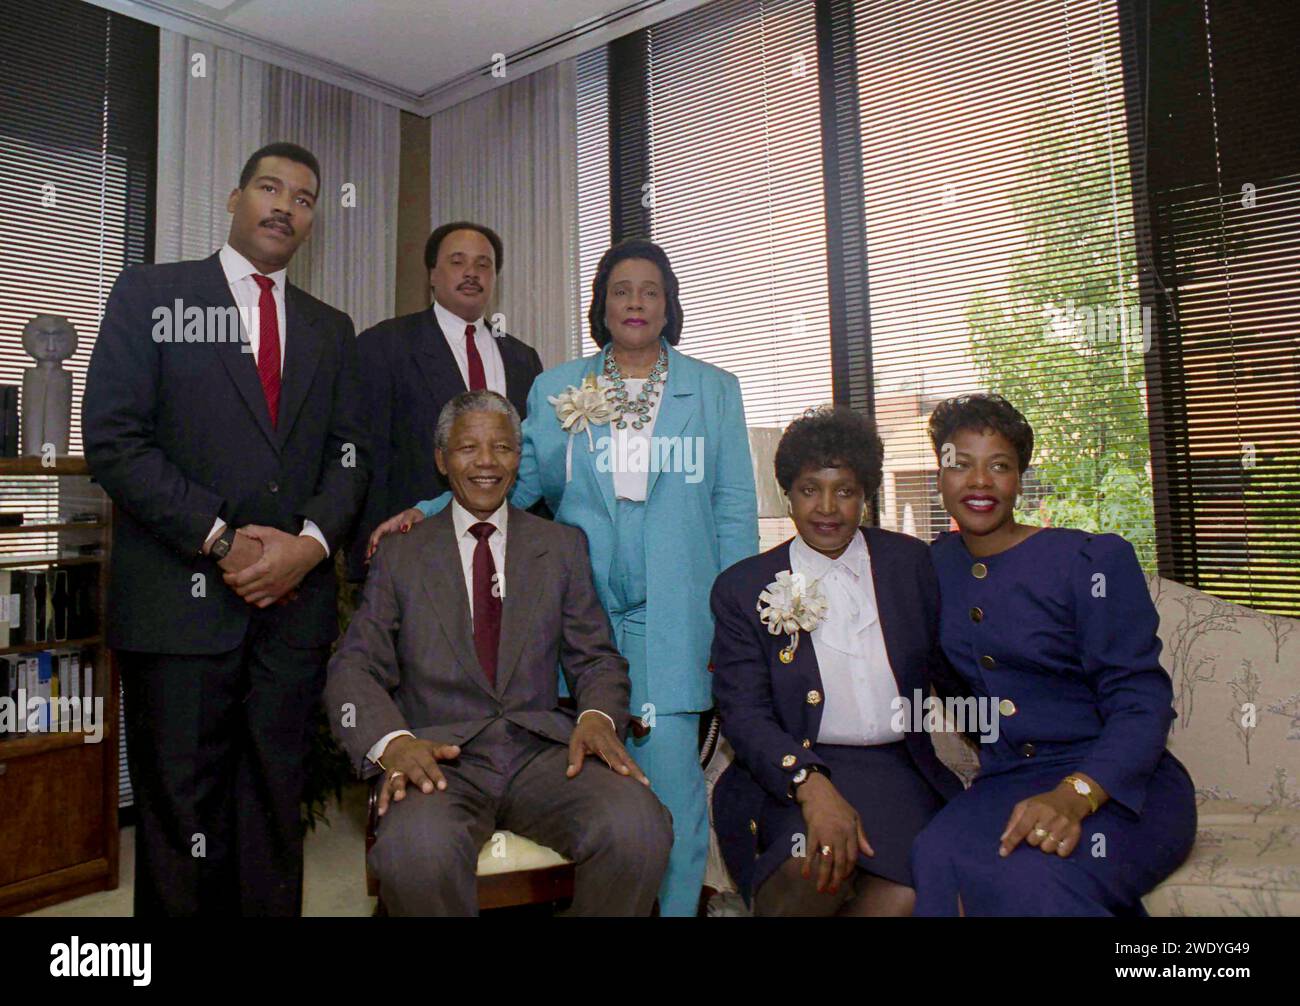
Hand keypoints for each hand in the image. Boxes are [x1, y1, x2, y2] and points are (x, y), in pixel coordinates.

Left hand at [222, 525, 323, 606]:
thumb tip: (236, 531)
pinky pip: (262, 603)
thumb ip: (251, 531)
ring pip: (251, 599)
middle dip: (233, 586)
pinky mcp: (280, 593)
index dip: (228, 579)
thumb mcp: (270, 533)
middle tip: (232, 579)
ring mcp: (275, 589)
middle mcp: (269, 581)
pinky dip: (255, 600)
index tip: (226, 574)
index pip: (239, 579)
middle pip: (243, 591)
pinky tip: (254, 591)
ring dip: (244, 593)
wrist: (308, 554)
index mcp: (264, 567)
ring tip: (242, 585)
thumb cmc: (288, 543)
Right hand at [367, 507, 423, 559]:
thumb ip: (408, 520)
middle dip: (370, 547)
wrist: (419, 517)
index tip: (375, 545)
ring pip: (377, 544)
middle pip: (375, 538)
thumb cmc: (414, 515)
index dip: (376, 537)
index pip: (380, 530)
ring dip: (372, 551)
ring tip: (369, 562)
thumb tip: (404, 529)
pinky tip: (377, 562)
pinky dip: (380, 554)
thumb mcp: (411, 515)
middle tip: (369, 556)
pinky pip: (384, 548)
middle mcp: (387, 531)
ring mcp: (389, 537)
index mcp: (390, 524)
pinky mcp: (393, 543)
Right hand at [375, 736, 461, 815]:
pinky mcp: (387, 779)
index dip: (436, 775)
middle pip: (414, 772)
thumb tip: (457, 750)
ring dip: (398, 788)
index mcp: (421, 755)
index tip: (443, 786)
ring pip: (396, 779)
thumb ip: (444, 751)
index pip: (430, 765)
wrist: (396, 745)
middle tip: (428, 790)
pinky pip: (384, 789)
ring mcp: (396, 771)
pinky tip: (382, 812)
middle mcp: (407, 763)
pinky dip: (382, 800)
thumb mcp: (432, 747)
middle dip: (420, 780)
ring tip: (399, 798)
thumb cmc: (420, 750)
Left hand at [566, 713, 649, 784]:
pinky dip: (638, 769)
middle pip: (625, 758)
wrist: (596, 718)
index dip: (617, 763)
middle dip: (634, 770)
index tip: (625, 772)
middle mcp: (613, 744)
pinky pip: (631, 760)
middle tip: (643, 782)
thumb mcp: (575, 743)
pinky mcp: (623, 749)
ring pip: (631, 759)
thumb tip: (570, 774)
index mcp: (600, 741)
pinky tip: (643, 780)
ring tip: (647, 784)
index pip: (609, 753)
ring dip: (639, 771)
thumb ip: (574, 758)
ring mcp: (619, 746)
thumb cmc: (584, 733)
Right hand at [796, 773, 872, 893]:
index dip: (848, 869)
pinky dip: (807, 863)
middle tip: (832, 891)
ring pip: (827, 859)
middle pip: (840, 861)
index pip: (852, 856)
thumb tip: (871, 854)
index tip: (842, 877)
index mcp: (851, 831)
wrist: (818, 791)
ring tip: (821, 888)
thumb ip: (862, 837)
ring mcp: (826, 833)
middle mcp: (840, 834)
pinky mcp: (813, 831)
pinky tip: (805, 873)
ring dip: (823, 876)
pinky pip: (810, 851)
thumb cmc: (836, 804)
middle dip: (836, 878)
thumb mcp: (855, 817)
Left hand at [999, 781, 1095, 857]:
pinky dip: (1058, 849)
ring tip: (1048, 834)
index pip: (1021, 828)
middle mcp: (1050, 816)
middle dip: (1032, 838)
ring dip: (1045, 844)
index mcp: (1035, 808)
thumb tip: (1003, 840)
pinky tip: (1058, 839)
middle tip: (1038, 829)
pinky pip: (1062, 852)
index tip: (1003, 853)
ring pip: (1047, 848)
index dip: (1011, 842)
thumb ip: (1013, 822)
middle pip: (1033, 841)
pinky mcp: (1075, 834)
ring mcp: (1064, 825)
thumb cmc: (1043, 804)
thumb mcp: (1025, 806)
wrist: (1070, 799)